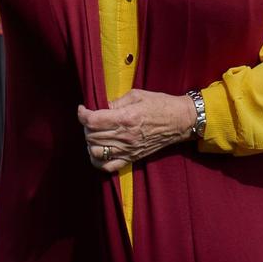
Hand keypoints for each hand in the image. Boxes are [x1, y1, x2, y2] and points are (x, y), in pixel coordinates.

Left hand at [77, 90, 197, 174]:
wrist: (180, 121)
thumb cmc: (161, 104)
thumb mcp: (137, 95)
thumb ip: (117, 101)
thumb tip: (101, 107)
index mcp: (125, 118)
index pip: (92, 120)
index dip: (82, 114)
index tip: (83, 108)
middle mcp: (125, 136)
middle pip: (91, 136)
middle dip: (86, 126)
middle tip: (91, 118)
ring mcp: (128, 149)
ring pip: (96, 152)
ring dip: (90, 142)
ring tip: (94, 134)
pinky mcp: (132, 158)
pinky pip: (108, 166)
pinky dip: (98, 161)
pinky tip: (99, 150)